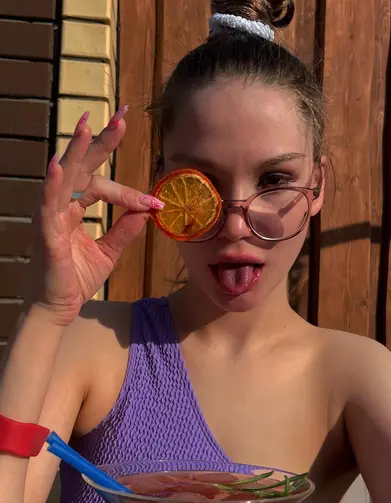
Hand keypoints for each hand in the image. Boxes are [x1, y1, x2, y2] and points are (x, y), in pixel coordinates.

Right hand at [29, 107, 163, 325]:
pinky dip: (52, 184)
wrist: (58, 309)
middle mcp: (61, 205)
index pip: (103, 186)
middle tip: (121, 116)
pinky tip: (58, 165)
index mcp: (74, 208)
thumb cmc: (76, 279)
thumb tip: (147, 210)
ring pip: (64, 176)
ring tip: (87, 124)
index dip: (130, 192)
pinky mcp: (44, 232)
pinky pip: (47, 204)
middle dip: (101, 141)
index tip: (156, 203)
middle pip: (82, 166)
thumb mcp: (108, 252)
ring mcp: (50, 216)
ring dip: (76, 150)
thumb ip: (125, 230)